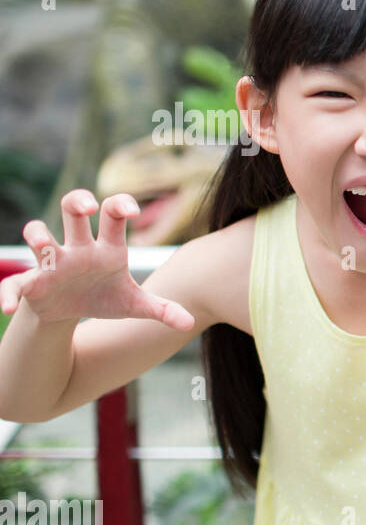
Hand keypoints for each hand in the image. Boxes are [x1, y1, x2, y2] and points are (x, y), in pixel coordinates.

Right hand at [0, 189, 194, 329]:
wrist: (71, 313)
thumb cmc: (104, 297)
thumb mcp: (135, 305)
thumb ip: (162, 309)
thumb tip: (189, 322)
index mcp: (106, 247)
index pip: (113, 215)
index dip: (120, 205)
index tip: (132, 210)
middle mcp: (77, 247)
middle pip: (72, 210)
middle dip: (77, 201)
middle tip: (87, 207)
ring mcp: (52, 263)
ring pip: (39, 235)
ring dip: (37, 234)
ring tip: (42, 242)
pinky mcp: (31, 283)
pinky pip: (14, 283)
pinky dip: (8, 293)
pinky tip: (8, 307)